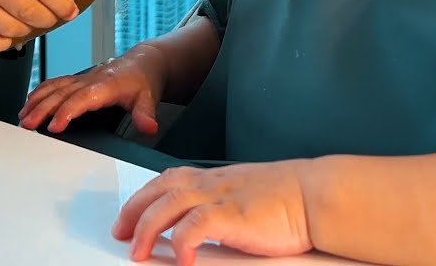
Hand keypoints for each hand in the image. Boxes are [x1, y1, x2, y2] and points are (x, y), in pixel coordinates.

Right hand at [19, 45, 166, 133]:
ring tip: (23, 116)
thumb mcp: (150, 99)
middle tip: (27, 124)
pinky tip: (29, 102)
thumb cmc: (143, 82)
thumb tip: (149, 127)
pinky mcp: (76, 79)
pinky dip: (39, 92)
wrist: (142, 63)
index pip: (82, 99)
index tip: (54, 126)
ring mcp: (81, 78)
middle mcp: (89, 80)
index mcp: (106, 85)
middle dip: (42, 109)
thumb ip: (146, 115)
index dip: (67, 112)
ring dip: (36, 100)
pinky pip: (55, 83)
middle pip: (61, 94)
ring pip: (54, 88)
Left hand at [113, 162, 312, 265]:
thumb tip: (201, 227)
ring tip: (139, 251)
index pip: (167, 181)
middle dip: (134, 212)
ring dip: (148, 229)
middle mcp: (211, 183)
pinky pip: (195, 227)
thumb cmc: (288, 198)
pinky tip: (181, 260)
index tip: (129, 215)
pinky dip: (182, 242)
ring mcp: (220, 197)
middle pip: (158, 191)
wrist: (315, 195)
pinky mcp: (231, 215)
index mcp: (213, 178)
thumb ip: (221, 206)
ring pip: (168, 205)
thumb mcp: (245, 196)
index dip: (143, 197)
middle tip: (120, 233)